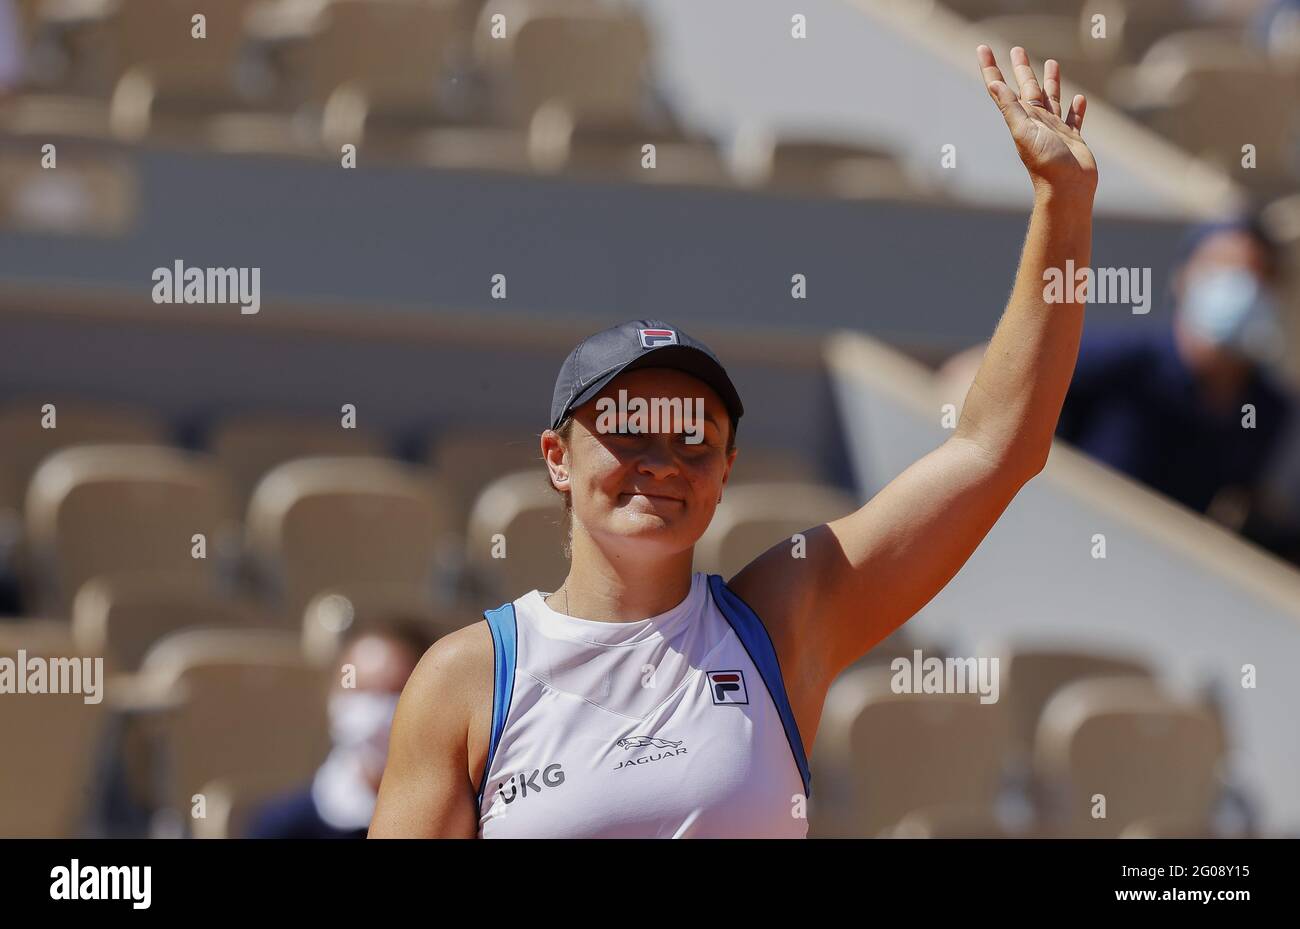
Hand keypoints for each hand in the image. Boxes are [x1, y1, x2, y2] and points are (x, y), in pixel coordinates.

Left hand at [978, 45, 1097, 197]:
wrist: (1067, 189)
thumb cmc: (1045, 162)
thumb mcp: (1023, 131)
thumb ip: (1010, 107)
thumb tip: (993, 83)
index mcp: (1022, 118)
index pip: (1002, 88)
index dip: (991, 68)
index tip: (982, 49)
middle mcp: (1036, 121)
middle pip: (1028, 88)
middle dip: (1022, 69)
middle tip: (1017, 50)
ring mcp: (1055, 130)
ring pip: (1052, 99)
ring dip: (1051, 82)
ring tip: (1051, 63)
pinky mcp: (1073, 139)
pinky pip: (1074, 119)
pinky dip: (1076, 108)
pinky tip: (1079, 99)